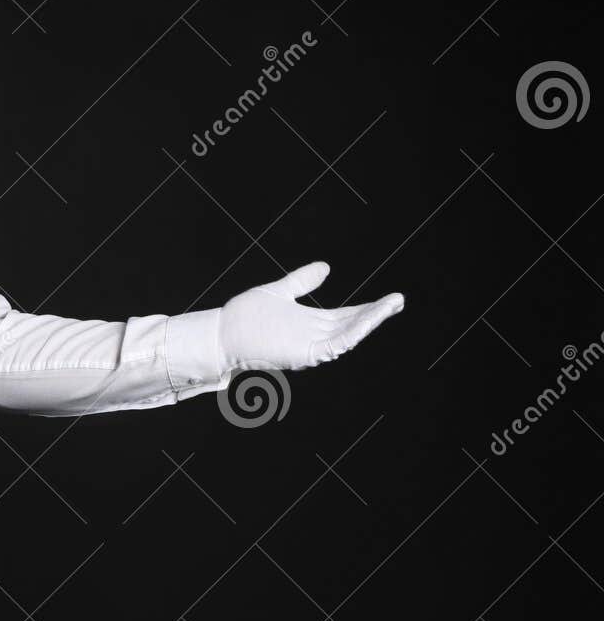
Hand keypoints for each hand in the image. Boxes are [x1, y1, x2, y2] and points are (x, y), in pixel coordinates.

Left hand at [219, 261, 402, 372]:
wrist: (221, 333)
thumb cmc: (245, 317)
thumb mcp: (280, 292)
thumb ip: (302, 281)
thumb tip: (325, 266)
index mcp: (311, 323)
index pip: (347, 315)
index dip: (369, 307)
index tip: (390, 298)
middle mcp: (314, 336)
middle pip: (353, 325)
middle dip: (377, 314)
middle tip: (399, 300)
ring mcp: (310, 346)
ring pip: (349, 335)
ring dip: (371, 321)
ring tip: (391, 305)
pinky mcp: (305, 354)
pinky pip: (335, 344)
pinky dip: (354, 332)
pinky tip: (368, 318)